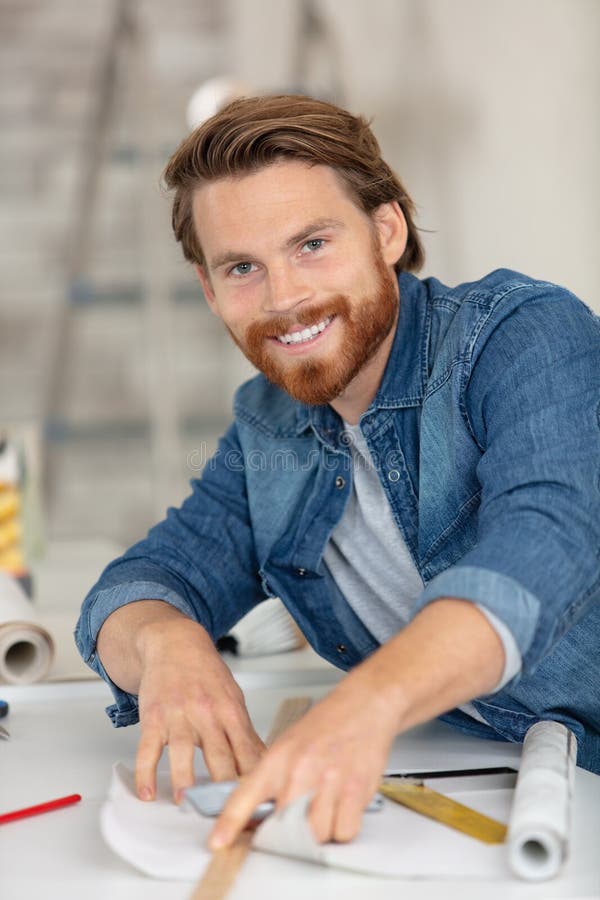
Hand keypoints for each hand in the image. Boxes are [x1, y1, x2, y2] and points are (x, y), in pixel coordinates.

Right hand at [135, 616, 265, 802]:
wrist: (175, 643)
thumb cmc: (206, 674)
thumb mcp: (232, 699)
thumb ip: (244, 733)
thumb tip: (261, 765)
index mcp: (230, 712)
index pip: (247, 750)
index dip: (254, 777)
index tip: (258, 801)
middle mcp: (206, 713)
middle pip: (220, 754)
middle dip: (225, 784)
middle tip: (227, 812)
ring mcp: (178, 715)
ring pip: (183, 751)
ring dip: (185, 779)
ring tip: (187, 804)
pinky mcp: (154, 717)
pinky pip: (148, 748)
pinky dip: (146, 772)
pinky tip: (147, 792)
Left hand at [207, 677, 396, 848]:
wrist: (364, 705)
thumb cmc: (327, 725)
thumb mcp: (288, 745)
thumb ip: (272, 780)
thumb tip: (259, 815)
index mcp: (277, 759)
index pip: (244, 797)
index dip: (229, 824)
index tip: (218, 843)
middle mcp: (299, 771)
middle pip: (284, 829)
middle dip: (288, 835)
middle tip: (296, 823)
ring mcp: (328, 782)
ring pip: (316, 836)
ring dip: (321, 831)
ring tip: (325, 806)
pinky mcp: (355, 791)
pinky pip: (344, 831)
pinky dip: (344, 827)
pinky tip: (343, 806)